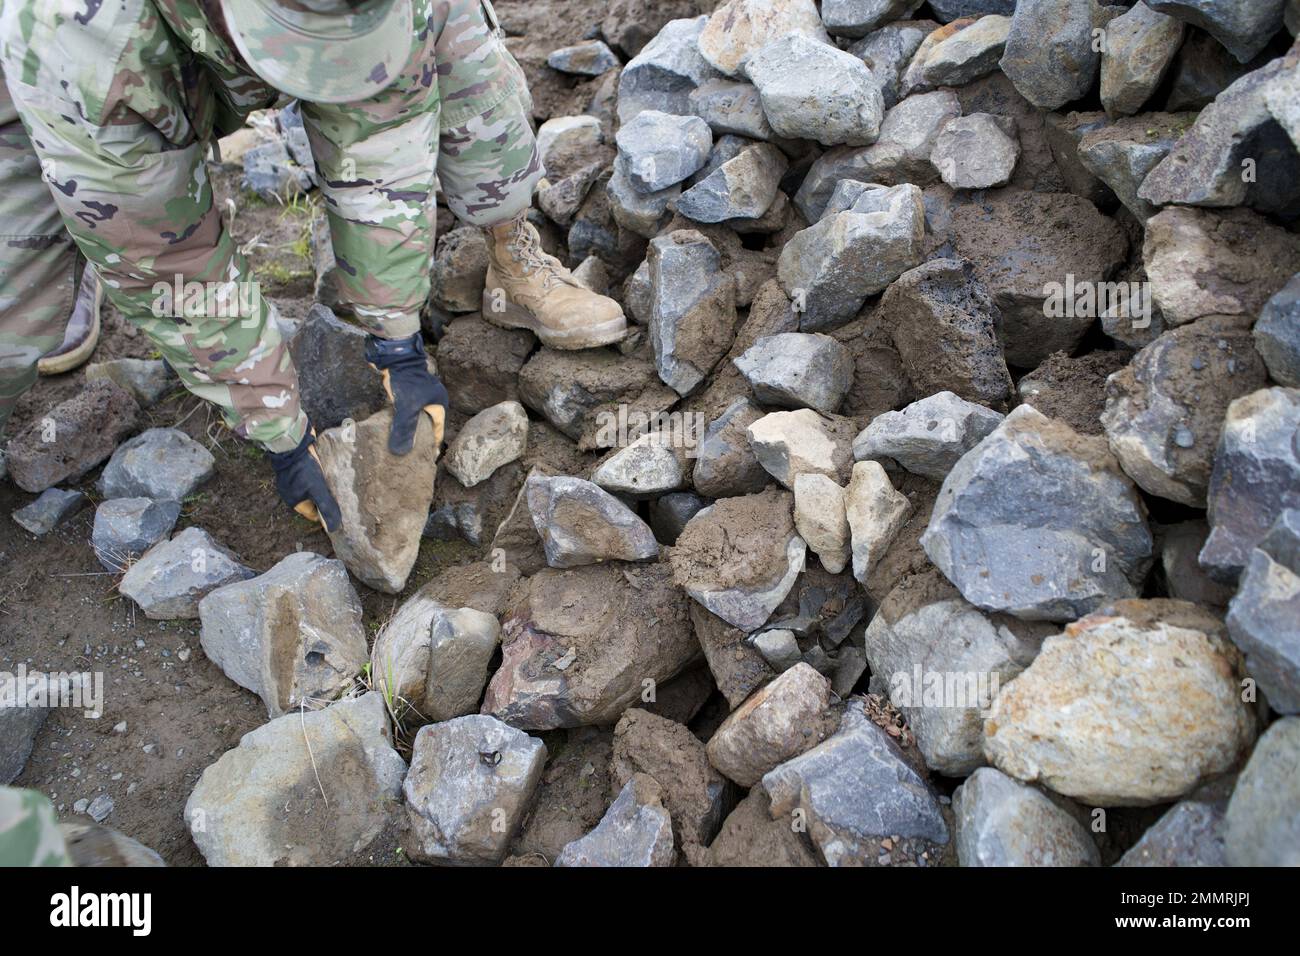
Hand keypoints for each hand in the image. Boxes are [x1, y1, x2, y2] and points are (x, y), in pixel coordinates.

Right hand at [268, 430, 341, 532]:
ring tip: (338, 484)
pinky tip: (330, 471)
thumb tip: (333, 528)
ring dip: (324, 487)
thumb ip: (326, 507)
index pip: (313, 514)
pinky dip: (320, 475)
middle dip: (326, 499)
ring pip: (313, 488)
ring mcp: (295, 479)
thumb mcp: (317, 489)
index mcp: (295, 501)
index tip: (340, 509)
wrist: (292, 442)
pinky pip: (311, 476)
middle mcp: (293, 492)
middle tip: (342, 496)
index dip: (326, 513)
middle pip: (313, 501)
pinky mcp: (299, 467)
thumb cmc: (303, 468)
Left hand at [364, 333, 447, 455]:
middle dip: (423, 438)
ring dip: (412, 427)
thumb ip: (404, 430)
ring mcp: (420, 393)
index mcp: (439, 403)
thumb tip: (400, 453)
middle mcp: (433, 398)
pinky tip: (396, 425)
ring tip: (406, 442)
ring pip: (418, 415)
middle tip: (416, 453)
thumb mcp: (405, 408)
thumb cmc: (405, 379)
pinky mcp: (408, 389)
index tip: (430, 458)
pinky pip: (408, 408)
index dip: (434, 444)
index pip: (438, 430)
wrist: (394, 354)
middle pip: (429, 423)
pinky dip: (403, 418)